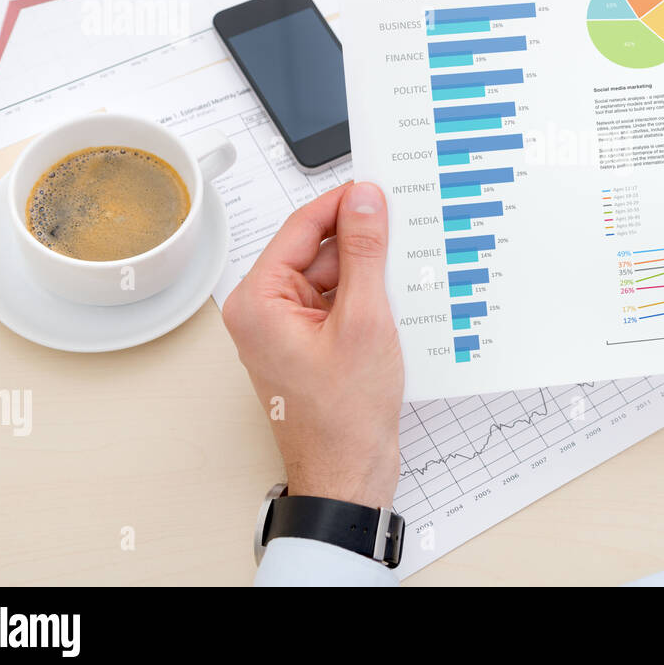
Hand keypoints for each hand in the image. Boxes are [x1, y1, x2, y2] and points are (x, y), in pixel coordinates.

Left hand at [222, 182, 403, 506]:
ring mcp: (286, 330)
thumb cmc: (342, 417)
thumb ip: (364, 254)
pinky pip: (338, 304)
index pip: (300, 227)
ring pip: (332, 277)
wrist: (348, 476)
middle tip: (404, 232)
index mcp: (259, 301)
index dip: (343, 204)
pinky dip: (368, 300)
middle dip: (361, 244)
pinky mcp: (309, 345)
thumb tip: (365, 202)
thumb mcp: (364, 321)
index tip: (378, 188)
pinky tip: (397, 305)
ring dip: (368, 275)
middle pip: (317, 251)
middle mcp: (264, 312)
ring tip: (403, 283)